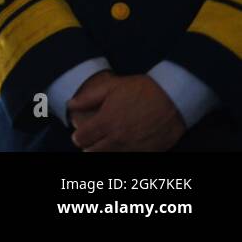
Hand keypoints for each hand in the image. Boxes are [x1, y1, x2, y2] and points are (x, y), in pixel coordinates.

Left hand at [70, 74, 185, 150]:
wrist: (174, 99)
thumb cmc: (142, 90)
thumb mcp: (112, 86)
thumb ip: (88, 97)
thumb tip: (70, 104)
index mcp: (106, 122)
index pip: (81, 138)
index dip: (78, 136)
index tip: (80, 132)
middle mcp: (118, 138)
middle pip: (92, 151)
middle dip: (88, 145)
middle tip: (92, 138)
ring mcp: (133, 147)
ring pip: (109, 157)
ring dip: (104, 150)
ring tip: (106, 141)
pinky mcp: (147, 152)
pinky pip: (128, 158)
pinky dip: (122, 153)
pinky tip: (123, 145)